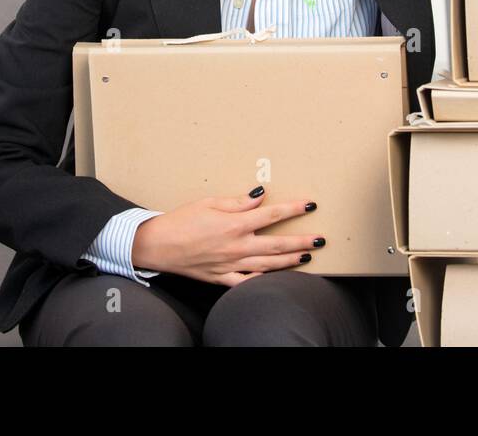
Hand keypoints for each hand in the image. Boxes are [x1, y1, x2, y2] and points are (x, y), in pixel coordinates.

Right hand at [131, 188, 323, 286]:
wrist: (157, 245)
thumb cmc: (181, 220)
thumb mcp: (209, 203)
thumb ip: (237, 202)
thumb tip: (260, 195)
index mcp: (234, 225)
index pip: (272, 216)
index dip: (293, 209)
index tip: (310, 205)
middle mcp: (236, 246)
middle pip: (277, 245)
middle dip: (301, 242)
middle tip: (320, 239)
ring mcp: (230, 265)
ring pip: (267, 266)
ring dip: (290, 262)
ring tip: (306, 256)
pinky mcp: (221, 278)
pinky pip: (245, 283)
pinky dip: (261, 281)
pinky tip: (274, 278)